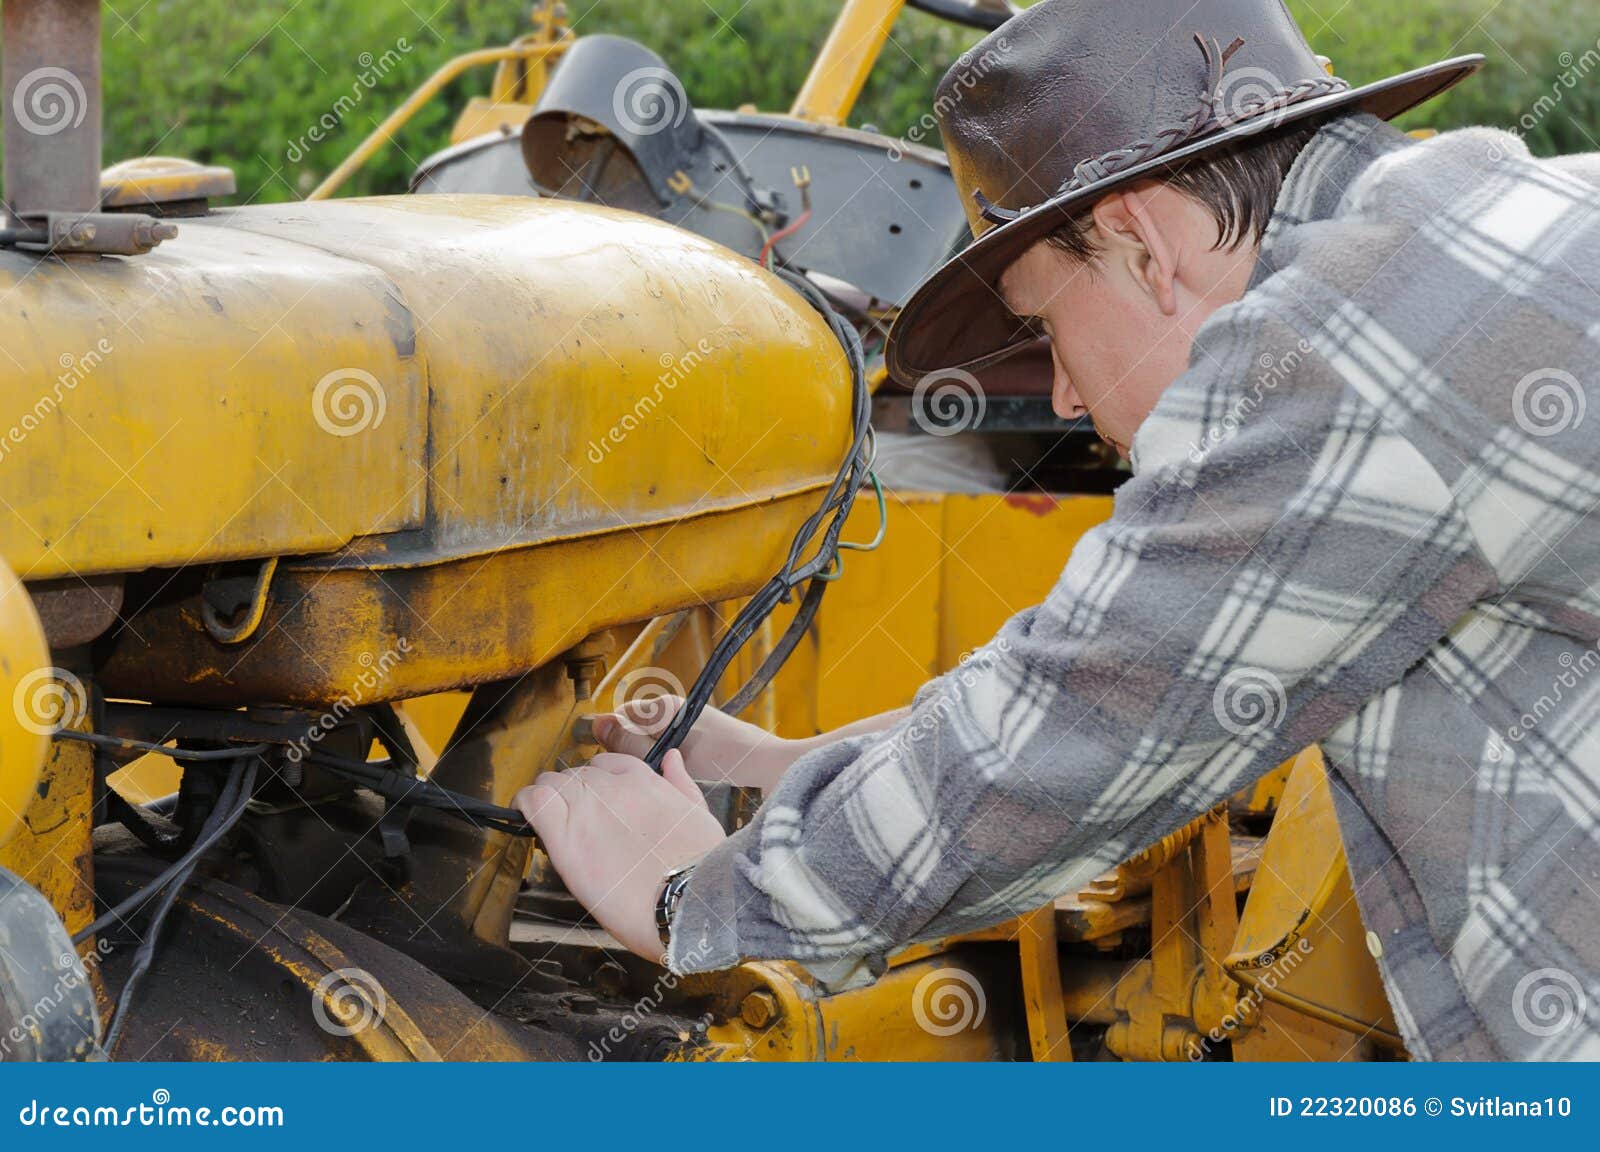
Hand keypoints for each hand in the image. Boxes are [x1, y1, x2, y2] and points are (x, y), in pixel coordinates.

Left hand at [514, 749, 725, 961]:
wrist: (686, 900)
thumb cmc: (699, 865)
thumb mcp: (698, 812)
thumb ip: (680, 781)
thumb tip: (672, 758)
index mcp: (642, 779)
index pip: (604, 764)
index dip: (596, 784)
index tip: (595, 804)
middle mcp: (611, 787)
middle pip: (574, 775)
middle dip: (571, 794)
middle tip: (573, 822)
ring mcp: (586, 810)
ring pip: (550, 784)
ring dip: (548, 799)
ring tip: (551, 823)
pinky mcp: (565, 839)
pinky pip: (533, 802)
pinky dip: (526, 804)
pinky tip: (528, 817)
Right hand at [591, 696, 800, 790]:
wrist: (765, 762)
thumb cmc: (721, 756)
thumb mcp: (668, 752)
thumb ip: (631, 742)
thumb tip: (597, 726)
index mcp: (664, 706)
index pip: (620, 716)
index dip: (612, 740)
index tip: (611, 764)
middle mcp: (674, 710)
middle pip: (634, 730)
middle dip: (630, 752)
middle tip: (638, 775)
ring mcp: (686, 724)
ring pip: (650, 742)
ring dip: (648, 759)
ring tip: (656, 778)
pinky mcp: (697, 739)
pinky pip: (667, 749)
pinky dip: (665, 762)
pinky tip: (673, 778)